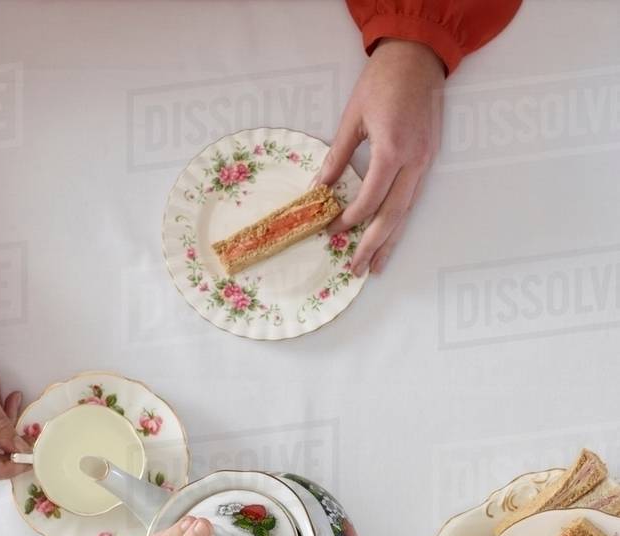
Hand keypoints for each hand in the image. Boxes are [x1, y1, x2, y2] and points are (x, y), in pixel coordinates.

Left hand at [316, 39, 444, 275]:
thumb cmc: (383, 80)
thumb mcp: (352, 118)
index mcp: (393, 149)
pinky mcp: (430, 158)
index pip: (370, 199)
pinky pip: (413, 198)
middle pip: (393, 215)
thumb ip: (336, 158)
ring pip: (407, 212)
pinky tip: (390, 236)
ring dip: (390, 242)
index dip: (349, 219)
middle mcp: (415, 161)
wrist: (419, 53)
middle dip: (373, 245)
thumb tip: (317, 190)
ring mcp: (426, 161)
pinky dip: (400, 220)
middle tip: (356, 270)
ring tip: (375, 266)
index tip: (330, 228)